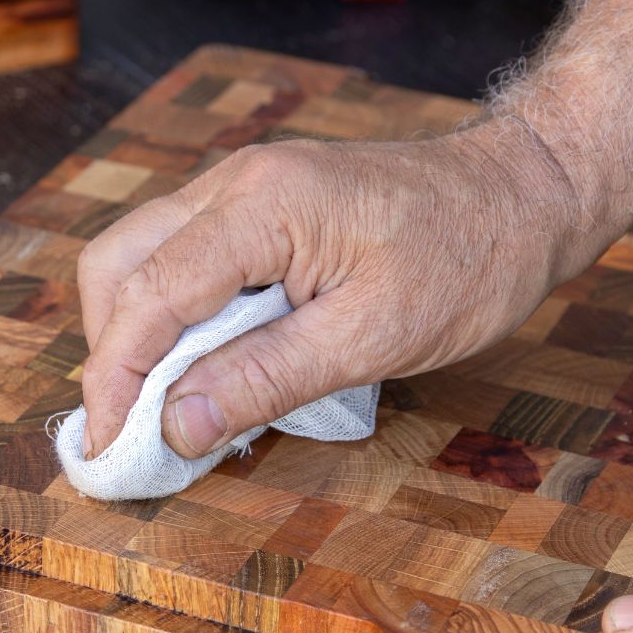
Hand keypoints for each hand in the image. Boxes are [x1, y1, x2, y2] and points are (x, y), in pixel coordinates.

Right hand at [76, 125, 610, 458]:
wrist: (524, 195)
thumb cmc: (469, 259)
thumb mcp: (373, 336)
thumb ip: (267, 377)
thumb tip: (175, 426)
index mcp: (262, 205)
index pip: (147, 294)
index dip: (114, 379)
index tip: (108, 450)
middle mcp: (237, 182)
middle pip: (121, 264)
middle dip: (113, 353)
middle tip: (136, 431)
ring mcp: (247, 187)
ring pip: (146, 258)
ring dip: (143, 335)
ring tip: (171, 408)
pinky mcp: (264, 206)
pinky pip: (191, 257)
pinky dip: (180, 316)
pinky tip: (209, 365)